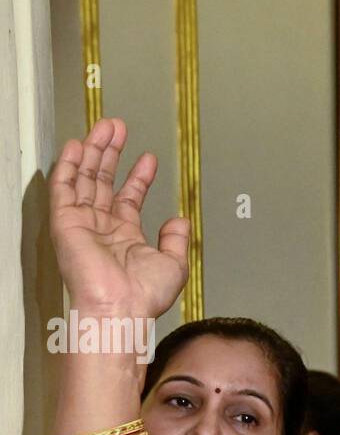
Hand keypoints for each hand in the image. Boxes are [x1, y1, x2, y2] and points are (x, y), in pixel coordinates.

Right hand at [49, 117, 189, 326]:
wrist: (121, 307)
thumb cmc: (143, 296)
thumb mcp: (174, 264)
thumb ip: (177, 240)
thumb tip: (181, 221)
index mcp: (125, 238)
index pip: (129, 199)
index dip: (138, 177)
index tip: (148, 158)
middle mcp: (102, 229)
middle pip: (103, 182)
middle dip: (112, 153)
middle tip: (120, 128)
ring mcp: (82, 224)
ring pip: (85, 178)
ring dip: (95, 151)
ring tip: (106, 126)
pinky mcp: (65, 222)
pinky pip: (63, 188)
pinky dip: (68, 165)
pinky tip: (78, 145)